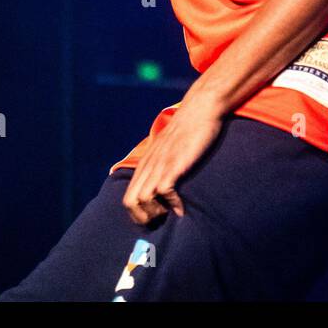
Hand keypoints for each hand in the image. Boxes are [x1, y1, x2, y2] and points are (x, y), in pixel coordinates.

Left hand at [122, 90, 226, 224]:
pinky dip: (172, 204)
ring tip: (171, 213)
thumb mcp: (167, 146)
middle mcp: (149, 165)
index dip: (138, 214)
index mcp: (145, 163)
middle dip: (144, 218)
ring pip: (143, 198)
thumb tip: (163, 180)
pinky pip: (164, 190)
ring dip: (157, 213)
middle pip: (130, 202)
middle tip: (163, 219)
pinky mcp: (175, 162)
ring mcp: (161, 164)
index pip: (128, 198)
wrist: (200, 108)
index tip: (156, 217)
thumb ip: (161, 161)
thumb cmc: (188, 128)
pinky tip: (182, 207)